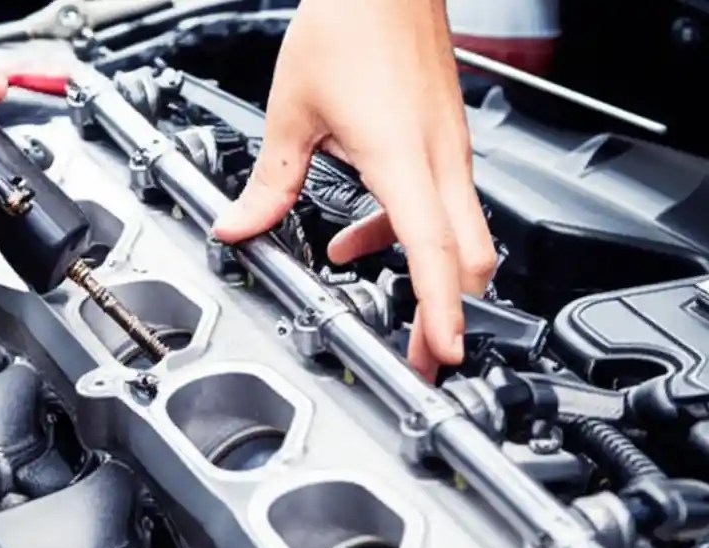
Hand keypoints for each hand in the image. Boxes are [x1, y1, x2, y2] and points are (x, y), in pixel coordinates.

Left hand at [211, 0, 494, 378]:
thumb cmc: (350, 23)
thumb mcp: (291, 113)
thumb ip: (269, 182)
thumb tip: (239, 226)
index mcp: (404, 157)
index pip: (431, 250)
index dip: (438, 310)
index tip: (440, 353)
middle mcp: (440, 158)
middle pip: (469, 257)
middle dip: (449, 311)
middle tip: (424, 353)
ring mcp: (450, 150)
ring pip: (459, 233)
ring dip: (424, 271)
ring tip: (379, 293)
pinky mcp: (445, 140)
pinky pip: (442, 204)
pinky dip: (410, 232)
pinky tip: (361, 233)